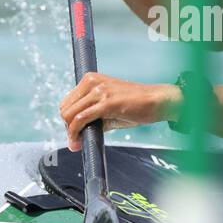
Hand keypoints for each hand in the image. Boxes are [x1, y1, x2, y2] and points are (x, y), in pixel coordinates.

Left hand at [59, 72, 179, 150]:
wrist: (157, 101)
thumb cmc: (135, 105)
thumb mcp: (109, 107)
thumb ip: (93, 119)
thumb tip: (76, 138)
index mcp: (91, 79)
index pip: (67, 101)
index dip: (67, 120)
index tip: (74, 132)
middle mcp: (92, 82)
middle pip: (65, 108)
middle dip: (67, 127)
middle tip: (75, 140)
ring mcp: (99, 91)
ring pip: (70, 114)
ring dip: (70, 132)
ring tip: (77, 142)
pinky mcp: (106, 102)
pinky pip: (81, 119)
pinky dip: (76, 132)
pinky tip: (80, 140)